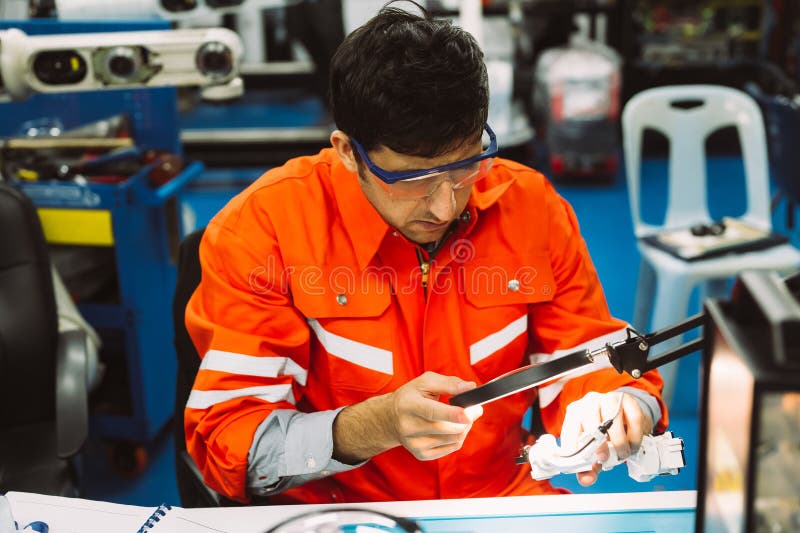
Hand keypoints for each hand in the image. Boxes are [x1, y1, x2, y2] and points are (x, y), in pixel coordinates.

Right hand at [332, 371, 482, 463]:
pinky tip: (453, 428)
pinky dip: (458, 437)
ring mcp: (413, 443)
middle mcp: (408, 426)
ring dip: (464, 427)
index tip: (468, 414)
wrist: (391, 418)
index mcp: (408, 404)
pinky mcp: (421, 454)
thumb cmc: (412, 396)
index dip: (452, 414)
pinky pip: (451, 448)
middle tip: (474, 409)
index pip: (432, 412)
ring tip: (462, 417)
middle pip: (445, 428)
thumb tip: (470, 388)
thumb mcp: (426, 382)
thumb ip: (449, 383)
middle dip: (466, 419)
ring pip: (453, 439)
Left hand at [559, 391, 652, 485]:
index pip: (569, 429)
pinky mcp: (627, 400)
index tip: (584, 463)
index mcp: (575, 413)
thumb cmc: (603, 433)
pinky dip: (635, 436)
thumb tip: (586, 480)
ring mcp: (608, 398)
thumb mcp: (593, 449)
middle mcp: (589, 401)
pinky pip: (633, 418)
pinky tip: (633, 445)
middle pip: (589, 419)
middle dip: (597, 443)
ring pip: (613, 419)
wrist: (622, 414)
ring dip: (619, 442)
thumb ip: (588, 466)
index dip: (575, 447)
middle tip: (604, 458)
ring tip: (622, 454)